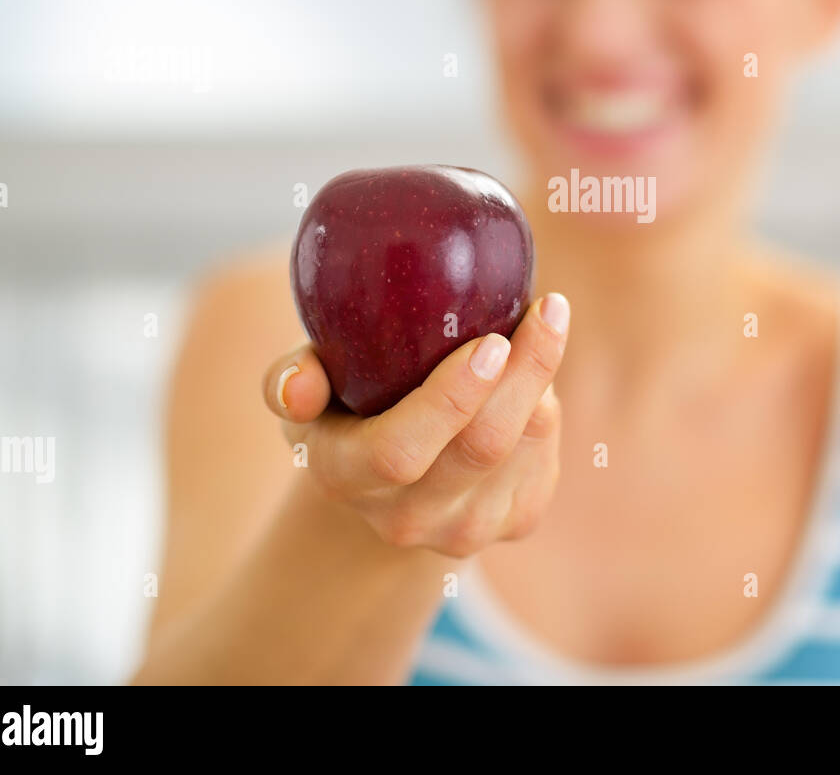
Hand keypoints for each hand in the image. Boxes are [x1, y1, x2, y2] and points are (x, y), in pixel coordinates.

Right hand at [261, 294, 568, 557]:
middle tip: (546, 309)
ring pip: (525, 446)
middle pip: (482, 446)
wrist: (388, 481)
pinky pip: (546, 456)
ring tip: (543, 321)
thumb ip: (291, 381)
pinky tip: (538, 369)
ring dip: (543, 378)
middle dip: (524, 373)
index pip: (400, 451)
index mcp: (346, 476)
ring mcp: (465, 529)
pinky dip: (548, 404)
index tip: (490, 341)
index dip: (450, 399)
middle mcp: (407, 517)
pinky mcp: (516, 522)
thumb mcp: (308, 392)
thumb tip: (296, 387)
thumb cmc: (345, 406)